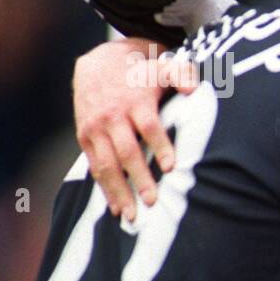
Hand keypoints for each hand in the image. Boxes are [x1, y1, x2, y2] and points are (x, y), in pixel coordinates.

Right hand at [73, 38, 198, 220]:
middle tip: (152, 201)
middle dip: (139, 178)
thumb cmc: (140, 72)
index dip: (159, 146)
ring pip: (107, 165)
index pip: (149, 126)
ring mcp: (96, 129)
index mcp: (134, 102)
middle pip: (127, 151)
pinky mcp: (84, 138)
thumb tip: (194, 89)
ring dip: (119, 191)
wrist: (97, 64)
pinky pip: (94, 167)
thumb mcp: (162, 67)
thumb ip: (181, 75)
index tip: (171, 167)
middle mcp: (112, 118)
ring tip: (133, 216)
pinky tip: (116, 208)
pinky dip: (104, 188)